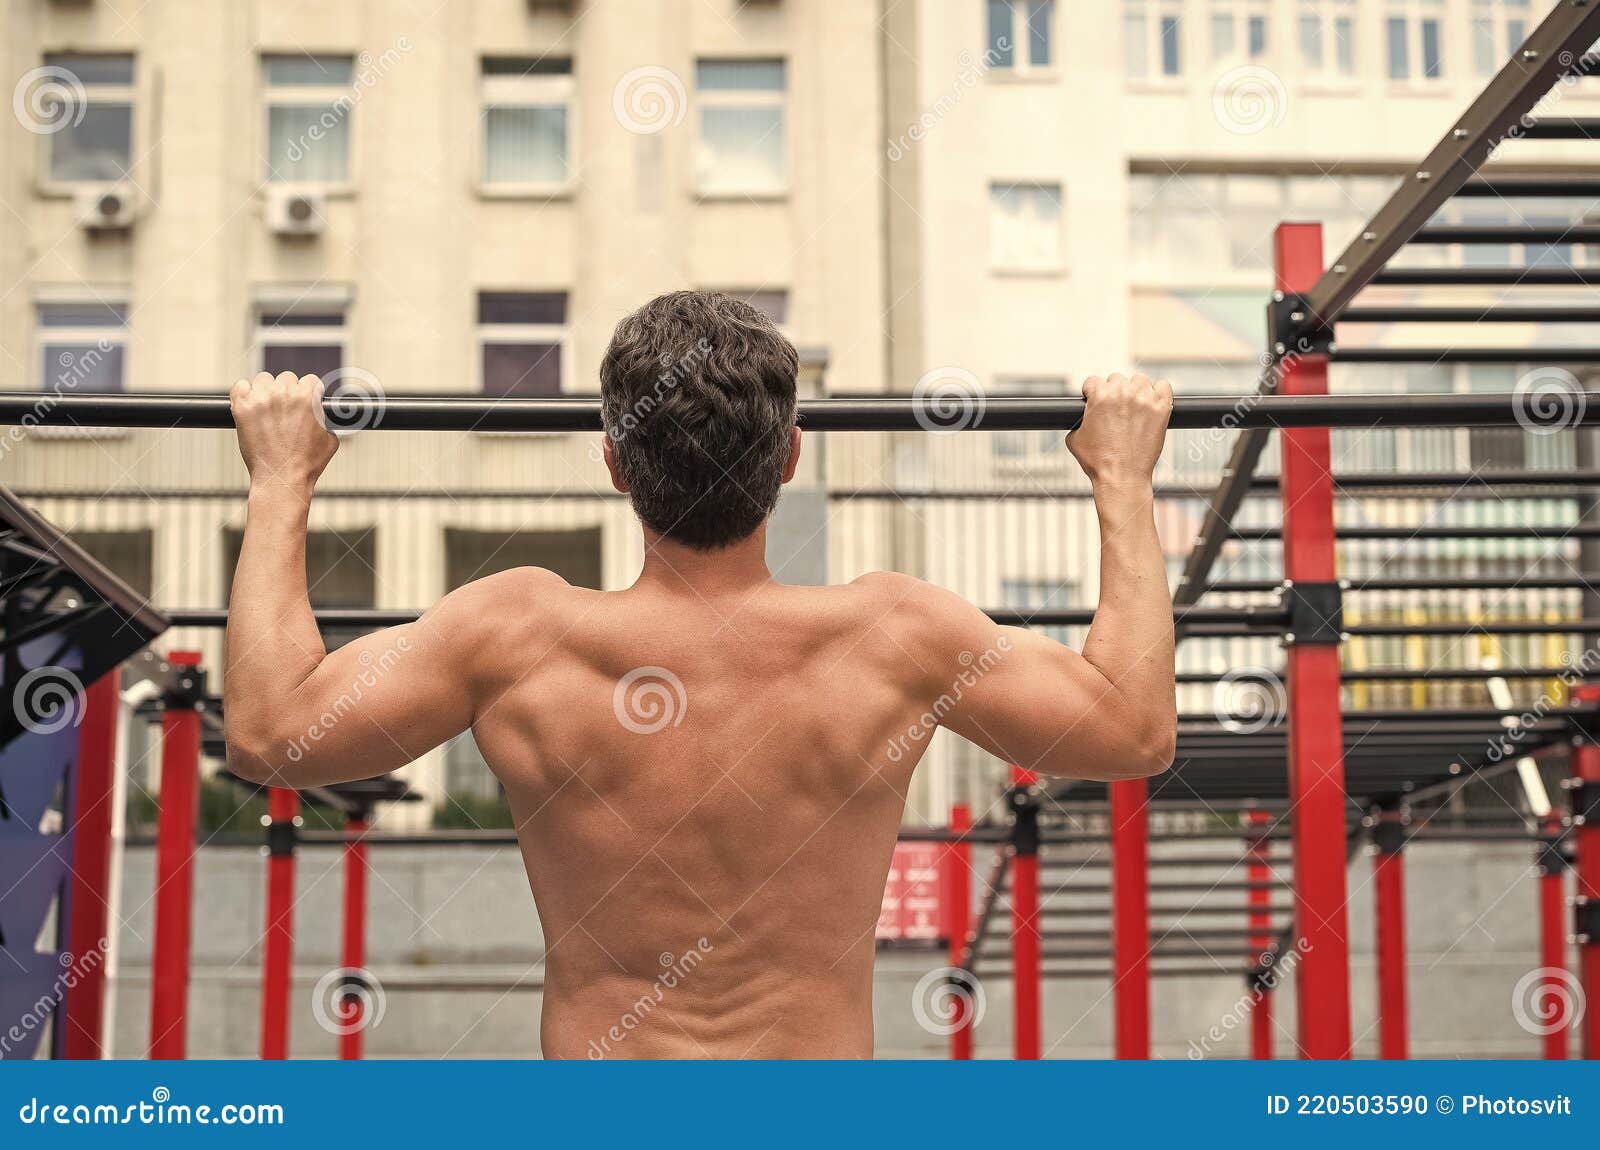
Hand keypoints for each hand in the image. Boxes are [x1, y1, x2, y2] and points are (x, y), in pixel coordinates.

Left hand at [231, 372, 338, 494]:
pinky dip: (244, 393)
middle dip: (288, 391)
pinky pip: (240, 386)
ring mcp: (261, 399)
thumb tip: (325, 416)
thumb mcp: (331, 440)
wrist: (282, 479)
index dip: (309, 392)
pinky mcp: (242, 408)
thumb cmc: (306, 464)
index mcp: (307, 397)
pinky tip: (250, 405)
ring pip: (263, 379)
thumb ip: (328, 421)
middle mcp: (284, 394)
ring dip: (266, 390)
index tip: (304, 401)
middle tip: (285, 409)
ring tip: (267, 408)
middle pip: (287, 377)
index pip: (310, 380)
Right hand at [1065, 373, 1172, 487]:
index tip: (1094, 401)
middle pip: (1116, 379)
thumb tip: (1081, 414)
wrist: (1122, 477)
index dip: (1091, 393)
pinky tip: (1150, 404)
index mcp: (1100, 396)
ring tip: (1132, 407)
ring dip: (1134, 390)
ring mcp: (1145, 399)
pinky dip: (1158, 392)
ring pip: (1139, 380)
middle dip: (1113, 392)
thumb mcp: (1074, 438)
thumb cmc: (1098, 462)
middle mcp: (1123, 393)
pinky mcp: (1162, 408)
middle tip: (1114, 410)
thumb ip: (1076, 419)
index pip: (1093, 381)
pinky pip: (1163, 386)